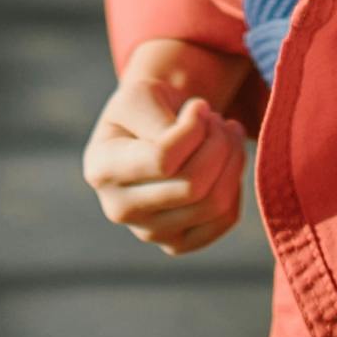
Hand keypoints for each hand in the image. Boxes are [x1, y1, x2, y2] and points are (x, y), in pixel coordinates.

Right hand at [84, 37, 254, 253]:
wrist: (149, 131)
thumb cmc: (144, 109)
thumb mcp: (140, 94)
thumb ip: (159, 118)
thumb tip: (192, 141)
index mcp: (102, 169)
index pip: (163, 160)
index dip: (195, 128)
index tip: (199, 105)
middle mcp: (118, 209)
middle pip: (193, 186)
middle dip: (219, 143)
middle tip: (219, 121)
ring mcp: (148, 232)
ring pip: (214, 205)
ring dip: (232, 160)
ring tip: (226, 135)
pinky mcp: (176, 243)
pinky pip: (225, 219)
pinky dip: (235, 185)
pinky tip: (225, 162)